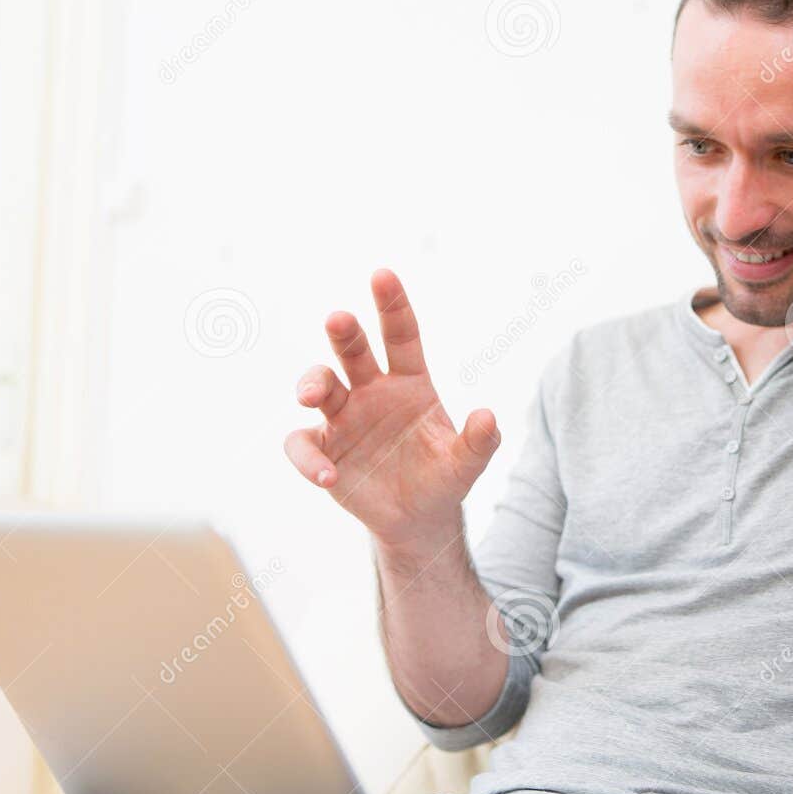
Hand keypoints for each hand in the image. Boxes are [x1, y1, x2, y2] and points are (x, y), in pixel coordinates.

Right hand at [284, 269, 499, 555]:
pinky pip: (303, 445)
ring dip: (312, 383)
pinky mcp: (323, 450)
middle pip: (353, 351)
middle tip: (338, 318)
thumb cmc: (442, 479)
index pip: (401, 335)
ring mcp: (344, 418)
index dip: (392, 305)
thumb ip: (479, 442)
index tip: (382, 274)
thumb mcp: (466, 464)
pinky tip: (328, 476)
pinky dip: (309, 459)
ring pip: (319, 386)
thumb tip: (489, 416)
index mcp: (410, 382)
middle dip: (345, 332)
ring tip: (309, 396)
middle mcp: (371, 391)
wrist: (417, 519)